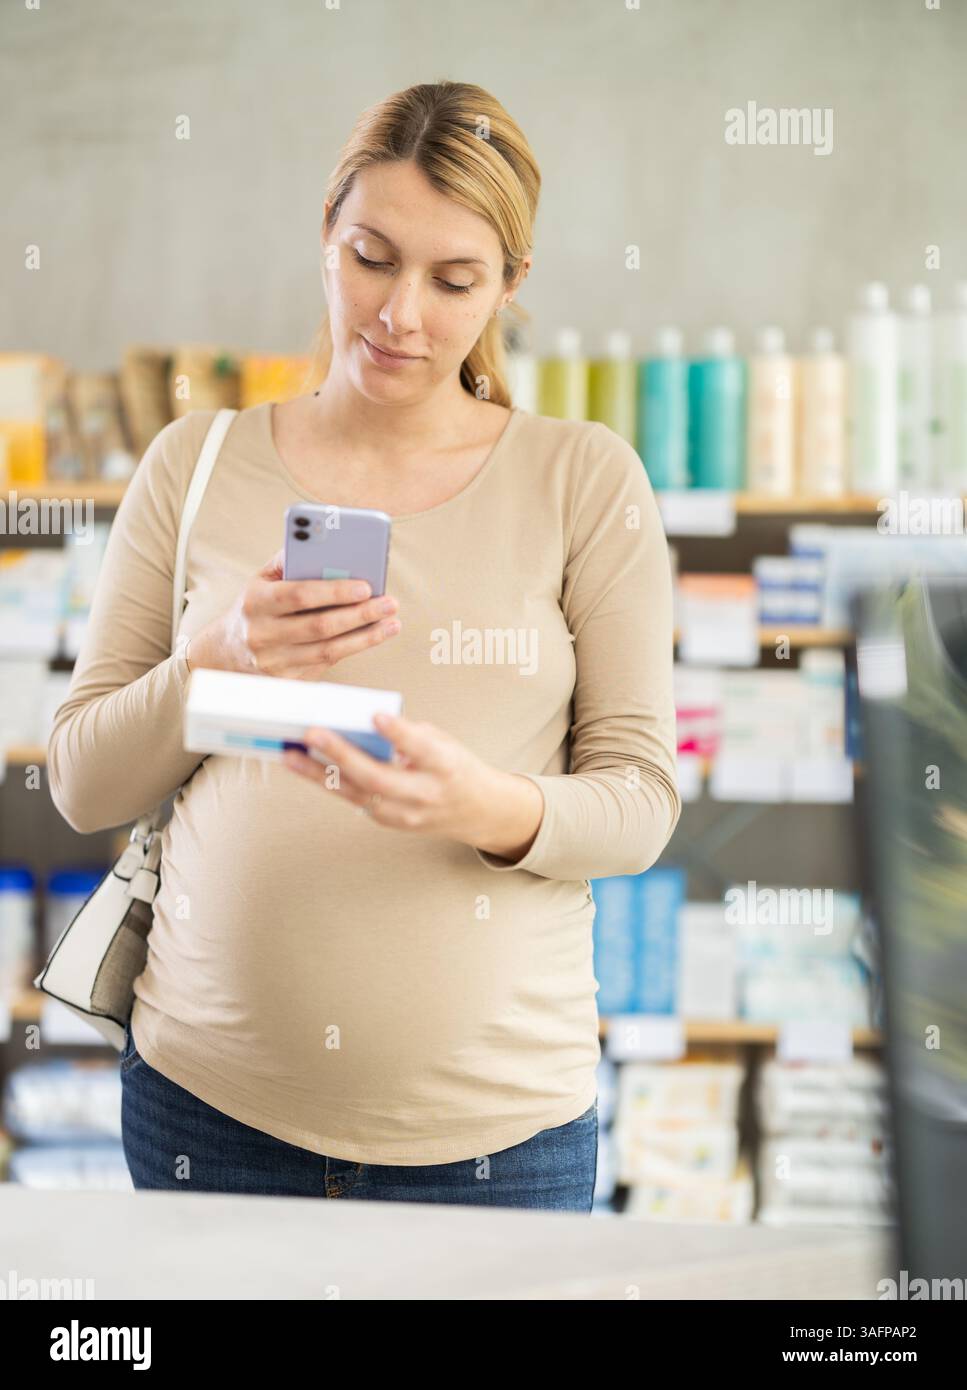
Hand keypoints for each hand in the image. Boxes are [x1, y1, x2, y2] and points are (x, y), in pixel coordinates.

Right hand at [186, 548, 400, 678]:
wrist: (225, 651)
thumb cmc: (255, 607)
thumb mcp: (261, 579)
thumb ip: (289, 559)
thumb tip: (325, 542)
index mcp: (256, 602)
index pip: (300, 595)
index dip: (335, 592)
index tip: (366, 586)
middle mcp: (262, 634)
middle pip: (320, 626)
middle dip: (360, 615)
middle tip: (389, 604)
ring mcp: (274, 662)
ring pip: (328, 651)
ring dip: (365, 637)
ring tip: (391, 623)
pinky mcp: (286, 681)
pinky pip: (326, 665)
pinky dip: (353, 649)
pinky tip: (373, 636)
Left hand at [282, 711, 544, 859]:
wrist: (476, 811)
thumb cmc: (456, 768)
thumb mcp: (443, 743)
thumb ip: (408, 734)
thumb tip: (364, 721)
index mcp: (445, 766)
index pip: (421, 748)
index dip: (399, 734)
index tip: (376, 716)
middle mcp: (424, 794)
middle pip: (378, 778)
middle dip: (342, 755)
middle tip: (313, 733)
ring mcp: (404, 814)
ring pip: (357, 794)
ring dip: (319, 774)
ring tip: (291, 755)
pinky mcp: (388, 822)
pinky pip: (355, 800)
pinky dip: (330, 782)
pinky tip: (306, 767)